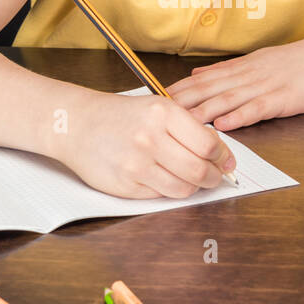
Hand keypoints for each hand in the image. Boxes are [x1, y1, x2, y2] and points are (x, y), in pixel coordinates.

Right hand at [49, 89, 235, 198]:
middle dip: (214, 177)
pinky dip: (169, 190)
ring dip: (194, 187)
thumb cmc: (120, 116)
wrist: (76, 124)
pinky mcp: (124, 185)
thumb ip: (188, 128)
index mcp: (162, 113)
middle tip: (215, 176)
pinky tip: (164, 178)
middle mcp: (149, 138)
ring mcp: (136, 164)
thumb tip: (220, 153)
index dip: (223, 157)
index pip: (208, 145)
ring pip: (183, 188)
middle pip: (200, 170)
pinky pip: (160, 195)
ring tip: (191, 179)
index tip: (226, 161)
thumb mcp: (156, 107)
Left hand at [166, 32, 303, 130]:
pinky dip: (239, 117)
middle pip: (210, 88)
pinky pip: (258, 108)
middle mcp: (252, 74)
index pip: (205, 77)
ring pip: (229, 99)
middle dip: (182, 101)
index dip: (180, 88)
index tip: (156, 97)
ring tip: (181, 122)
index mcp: (246, 66)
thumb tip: (200, 73)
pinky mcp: (286, 99)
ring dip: (203, 111)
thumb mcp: (263, 60)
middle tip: (156, 112)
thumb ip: (231, 70)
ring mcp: (268, 86)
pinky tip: (223, 125)